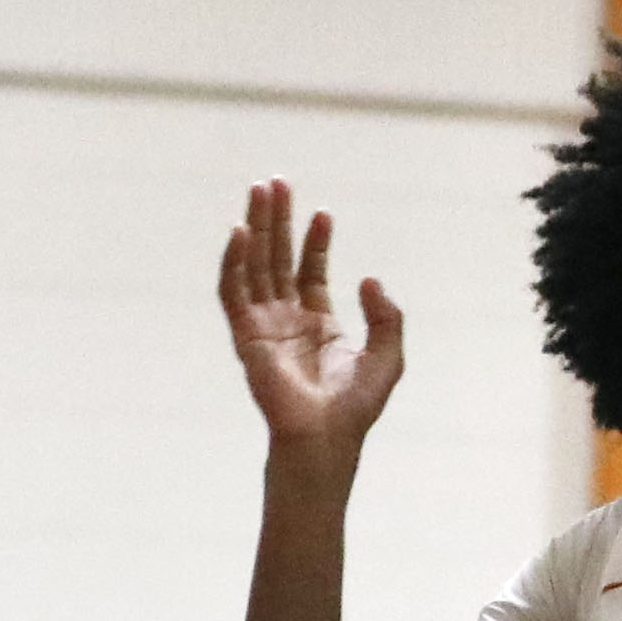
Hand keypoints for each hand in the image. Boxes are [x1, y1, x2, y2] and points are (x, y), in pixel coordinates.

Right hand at [219, 181, 403, 470]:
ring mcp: (264, 327)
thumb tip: (370, 278)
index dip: (316, 241)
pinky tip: (242, 231)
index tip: (324, 213)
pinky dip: (234, 261)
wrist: (326, 438)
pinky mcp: (245, 336)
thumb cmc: (355, 407)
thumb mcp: (388, 354)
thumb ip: (387, 315)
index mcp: (319, 323)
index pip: (311, 272)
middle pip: (278, 259)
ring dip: (257, 228)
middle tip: (277, 182)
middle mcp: (287, 320)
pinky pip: (233, 292)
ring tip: (260, 191)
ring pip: (255, 266)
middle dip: (279, 221)